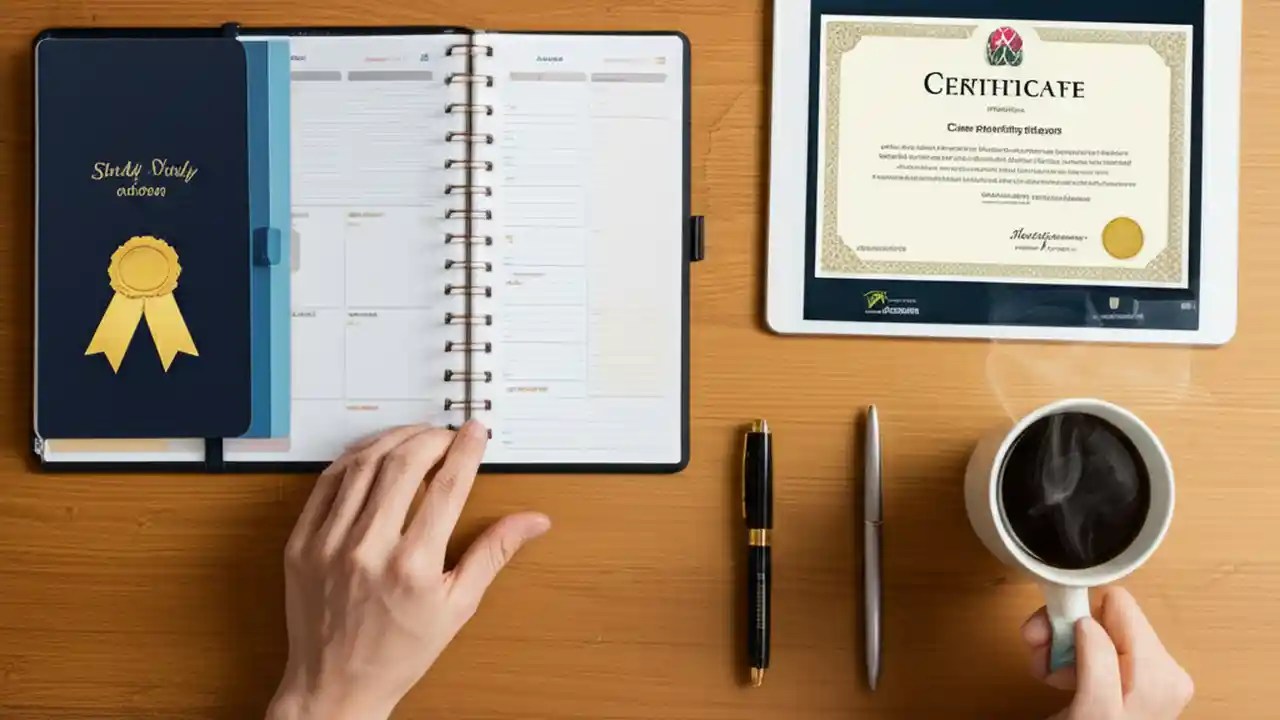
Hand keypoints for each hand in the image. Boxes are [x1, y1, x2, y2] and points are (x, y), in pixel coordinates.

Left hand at [266, 422, 550, 719]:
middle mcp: (368, 550)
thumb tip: (533, 521)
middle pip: (404, 465)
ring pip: (363, 465)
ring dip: (394, 440)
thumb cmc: (399, 652)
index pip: (447, 487)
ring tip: (415, 437)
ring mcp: (329, 544)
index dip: (466, 450)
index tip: (476, 433)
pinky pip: (327, 483)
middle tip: (448, 435)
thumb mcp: (458, 607)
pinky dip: (353, 458)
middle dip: (432, 438)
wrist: (336, 686)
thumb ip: (493, 553)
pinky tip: (373, 454)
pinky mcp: (302, 543)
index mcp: (413, 567)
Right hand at [1021, 587, 1193, 719]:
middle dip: (1064, 633)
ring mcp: (1151, 675)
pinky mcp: (1136, 680)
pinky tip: (1063, 679)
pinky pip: (1102, 651)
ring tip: (1048, 673)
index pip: (1118, 604)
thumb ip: (1096, 660)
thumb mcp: (1093, 708)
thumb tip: (1086, 619)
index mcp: (1160, 669)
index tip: (1045, 634)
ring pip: (1098, 633)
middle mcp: (1164, 667)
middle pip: (1105, 618)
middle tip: (1039, 653)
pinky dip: (1074, 659)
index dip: (1074, 612)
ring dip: (1063, 648)